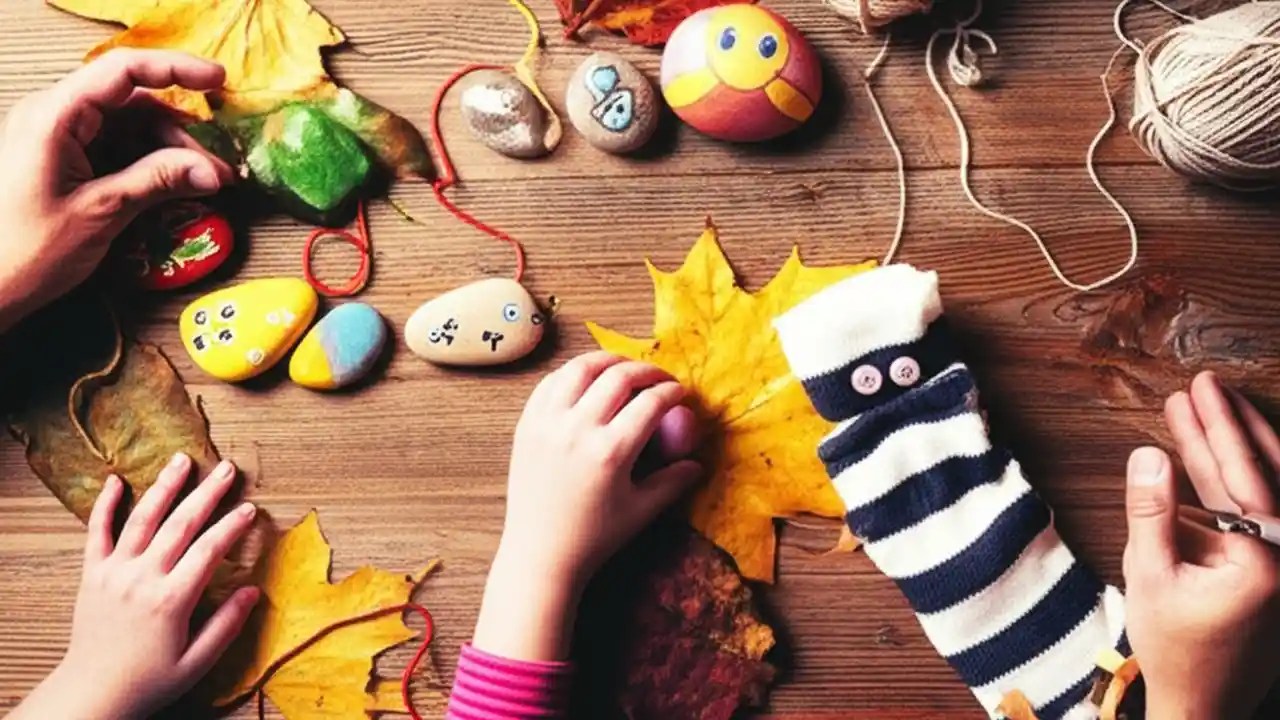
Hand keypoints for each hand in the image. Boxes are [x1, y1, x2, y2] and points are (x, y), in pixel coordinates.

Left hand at [0, 49, 233, 331]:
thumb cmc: (24, 251)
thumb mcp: (100, 212)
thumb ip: (155, 181)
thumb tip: (210, 170)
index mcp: (54, 117)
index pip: (123, 72)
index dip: (176, 69)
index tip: (219, 81)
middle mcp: (55, 117)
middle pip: (133, 103)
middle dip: (180, 133)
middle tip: (219, 169)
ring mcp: (59, 138)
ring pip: (130, 127)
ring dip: (170, 153)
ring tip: (205, 185)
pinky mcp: (64, 160)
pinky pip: (116, 148)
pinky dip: (149, 165)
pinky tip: (176, 187)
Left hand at [10, 454, 258, 719]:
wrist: (92, 694)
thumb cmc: (149, 682)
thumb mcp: (197, 662)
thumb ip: (226, 625)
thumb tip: (254, 591)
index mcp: (172, 600)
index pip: (209, 551)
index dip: (231, 527)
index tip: (249, 509)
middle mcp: (142, 578)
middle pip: (180, 525)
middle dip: (206, 493)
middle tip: (226, 469)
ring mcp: (114, 572)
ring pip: (142, 519)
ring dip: (164, 487)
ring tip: (182, 461)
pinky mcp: (92, 574)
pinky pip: (96, 533)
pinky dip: (104, 505)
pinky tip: (116, 481)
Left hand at [473, 352, 702, 660]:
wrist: (540, 554)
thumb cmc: (595, 537)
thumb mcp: (641, 510)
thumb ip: (672, 481)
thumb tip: (698, 462)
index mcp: (610, 452)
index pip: (650, 403)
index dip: (671, 392)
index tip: (681, 393)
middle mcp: (577, 430)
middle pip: (618, 376)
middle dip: (646, 370)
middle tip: (659, 378)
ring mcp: (547, 424)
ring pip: (580, 369)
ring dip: (608, 361)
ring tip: (624, 368)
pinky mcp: (526, 425)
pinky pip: (550, 383)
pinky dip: (573, 374)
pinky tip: (588, 380)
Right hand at [1123, 371, 1279, 719]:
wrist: (1204, 702)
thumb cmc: (1176, 648)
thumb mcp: (1150, 576)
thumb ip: (1151, 511)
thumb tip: (1148, 454)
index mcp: (1264, 558)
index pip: (1242, 475)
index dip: (1216, 427)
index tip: (1198, 390)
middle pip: (1267, 471)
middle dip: (1232, 424)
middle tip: (1206, 385)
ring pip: (1269, 487)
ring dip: (1238, 446)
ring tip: (1212, 408)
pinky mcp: (1274, 568)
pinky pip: (1260, 510)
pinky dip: (1238, 479)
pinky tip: (1213, 458)